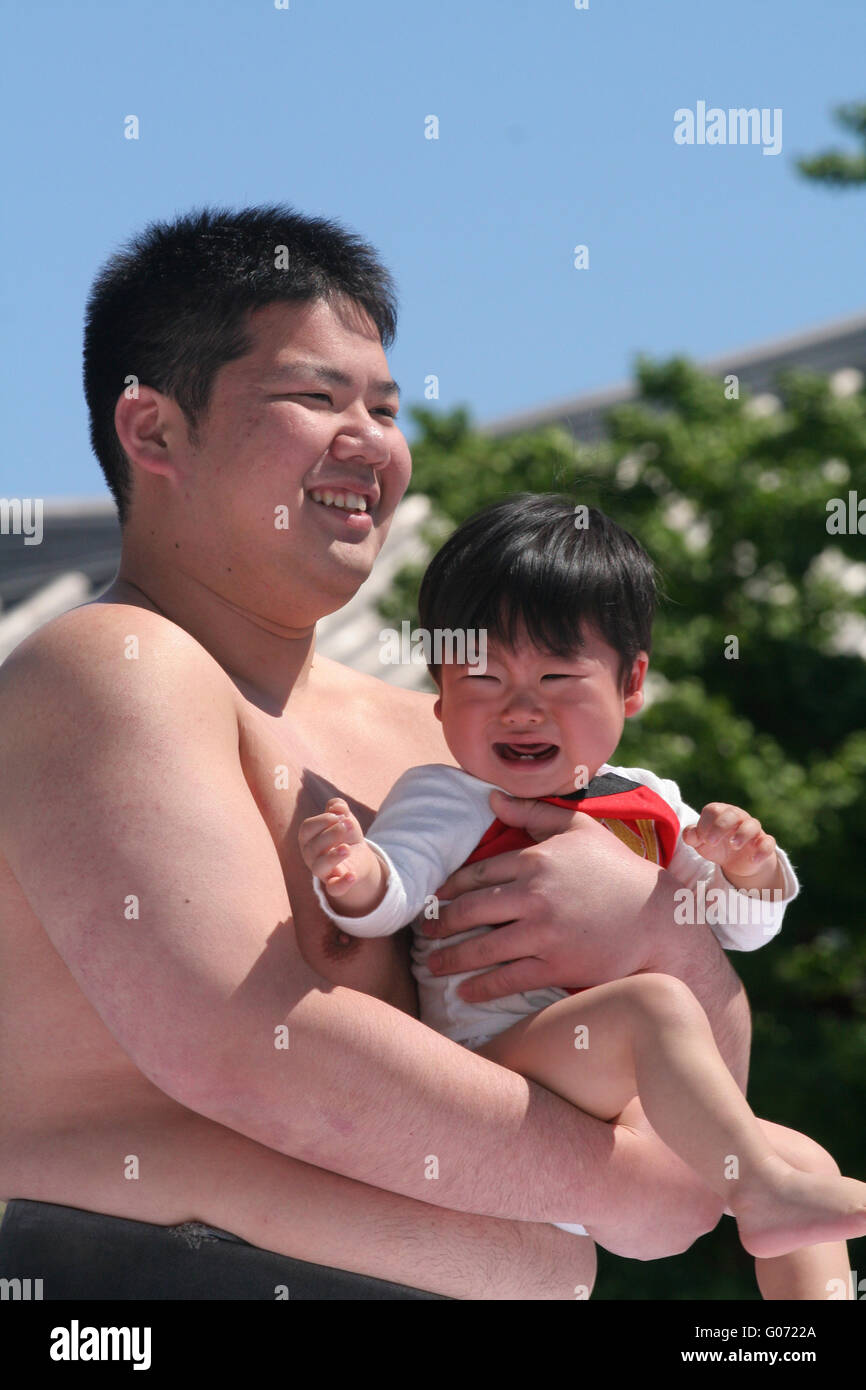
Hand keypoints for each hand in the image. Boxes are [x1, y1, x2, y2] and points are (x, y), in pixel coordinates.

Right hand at [298, 797, 382, 904]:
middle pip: (313, 846)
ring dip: (332, 857)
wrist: (360, 858)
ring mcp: (322, 872)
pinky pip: (334, 889)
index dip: (322, 820)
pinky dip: (342, 884)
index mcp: (309, 838)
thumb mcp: (345, 818)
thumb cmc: (345, 835)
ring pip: (319, 868)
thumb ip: (339, 807)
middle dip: (331, 833)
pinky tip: (352, 875)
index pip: (307, 829)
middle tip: (348, 825)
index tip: (339, 816)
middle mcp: (311, 856)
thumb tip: (337, 807)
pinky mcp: (336, 885)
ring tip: (347, 848)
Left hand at [421, 790, 671, 1001]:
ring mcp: (543, 932)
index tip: (434, 899)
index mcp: (535, 860)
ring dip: (450, 959)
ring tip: (434, 964)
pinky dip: (480, 987)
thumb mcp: (580, 828)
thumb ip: (534, 812)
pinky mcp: (555, 965)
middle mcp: (533, 895)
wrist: (659, 919)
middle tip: (425, 932)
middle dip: (441, 924)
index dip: (449, 889)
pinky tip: (464, 991)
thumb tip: (492, 799)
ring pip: (481, 948)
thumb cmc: (619, 869)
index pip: (476, 874)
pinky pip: (507, 979)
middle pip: (469, 911)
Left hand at [681, 803, 781, 890]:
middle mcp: (738, 817)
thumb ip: (692, 836)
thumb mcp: (701, 843)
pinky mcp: (764, 843)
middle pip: (732, 813)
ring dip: (743, 834)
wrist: (737, 861)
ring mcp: (753, 830)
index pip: (713, 810)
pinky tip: (753, 859)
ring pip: (753, 824)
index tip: (701, 839)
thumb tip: (691, 834)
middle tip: (711, 842)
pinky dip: (762, 850)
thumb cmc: (716, 845)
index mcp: (721, 813)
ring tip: (733, 845)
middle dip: (720, 826)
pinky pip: (768, 842)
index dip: (705, 824)